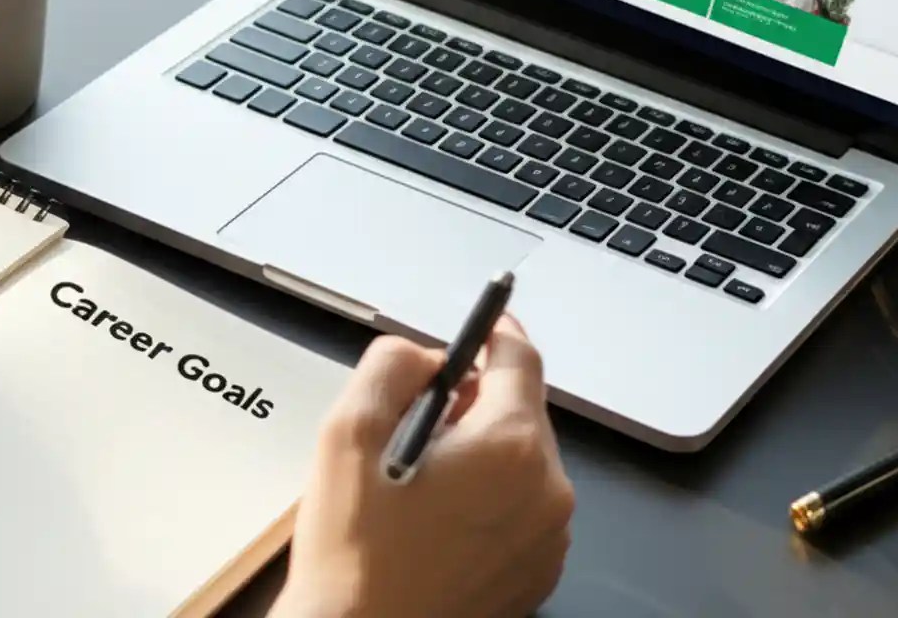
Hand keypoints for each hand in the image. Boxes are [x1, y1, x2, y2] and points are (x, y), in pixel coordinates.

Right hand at [269, 315, 574, 617]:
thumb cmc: (352, 552)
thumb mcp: (348, 433)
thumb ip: (391, 366)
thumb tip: (426, 356)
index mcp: (511, 447)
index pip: (521, 359)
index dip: (498, 332)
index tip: (483, 324)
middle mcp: (548, 491)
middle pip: (523, 411)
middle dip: (478, 401)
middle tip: (420, 421)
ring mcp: (549, 539)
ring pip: (524, 462)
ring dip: (485, 452)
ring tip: (424, 481)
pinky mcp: (539, 573)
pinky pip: (525, 509)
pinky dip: (493, 498)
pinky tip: (441, 519)